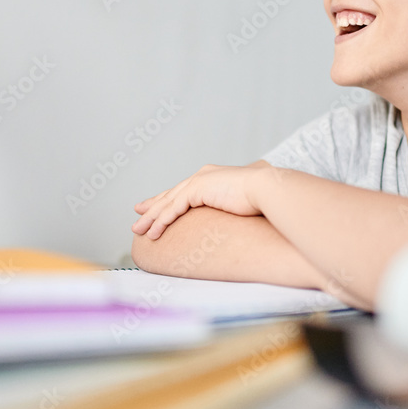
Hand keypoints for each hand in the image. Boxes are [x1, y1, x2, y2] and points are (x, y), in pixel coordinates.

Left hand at [132, 164, 265, 238]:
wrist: (269, 188)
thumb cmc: (264, 198)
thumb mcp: (244, 202)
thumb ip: (235, 205)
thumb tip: (242, 215)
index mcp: (213, 176)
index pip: (184, 190)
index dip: (168, 199)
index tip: (154, 207)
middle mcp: (203, 175)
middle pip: (171, 194)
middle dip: (153, 206)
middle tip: (138, 214)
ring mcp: (199, 180)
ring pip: (168, 202)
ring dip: (151, 217)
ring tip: (138, 230)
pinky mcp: (197, 190)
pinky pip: (173, 208)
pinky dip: (161, 221)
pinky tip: (152, 233)